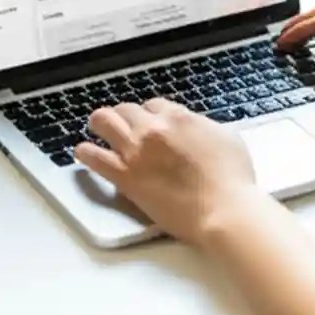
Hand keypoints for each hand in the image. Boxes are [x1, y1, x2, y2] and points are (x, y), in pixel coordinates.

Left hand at [73, 100, 261, 246]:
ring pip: (105, 122)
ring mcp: (136, 151)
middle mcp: (153, 129)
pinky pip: (94, 157)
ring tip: (97, 127)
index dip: (151, 114)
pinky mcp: (125, 177)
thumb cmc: (232, 179)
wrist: (223, 209)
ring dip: (100, 123)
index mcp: (179, 117)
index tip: (151, 123)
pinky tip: (82, 152)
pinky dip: (85, 152)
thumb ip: (203, 127)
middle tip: (124, 125)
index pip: (154, 105)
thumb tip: (193, 127)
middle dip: (126, 116)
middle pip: (127, 109)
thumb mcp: (226, 138)